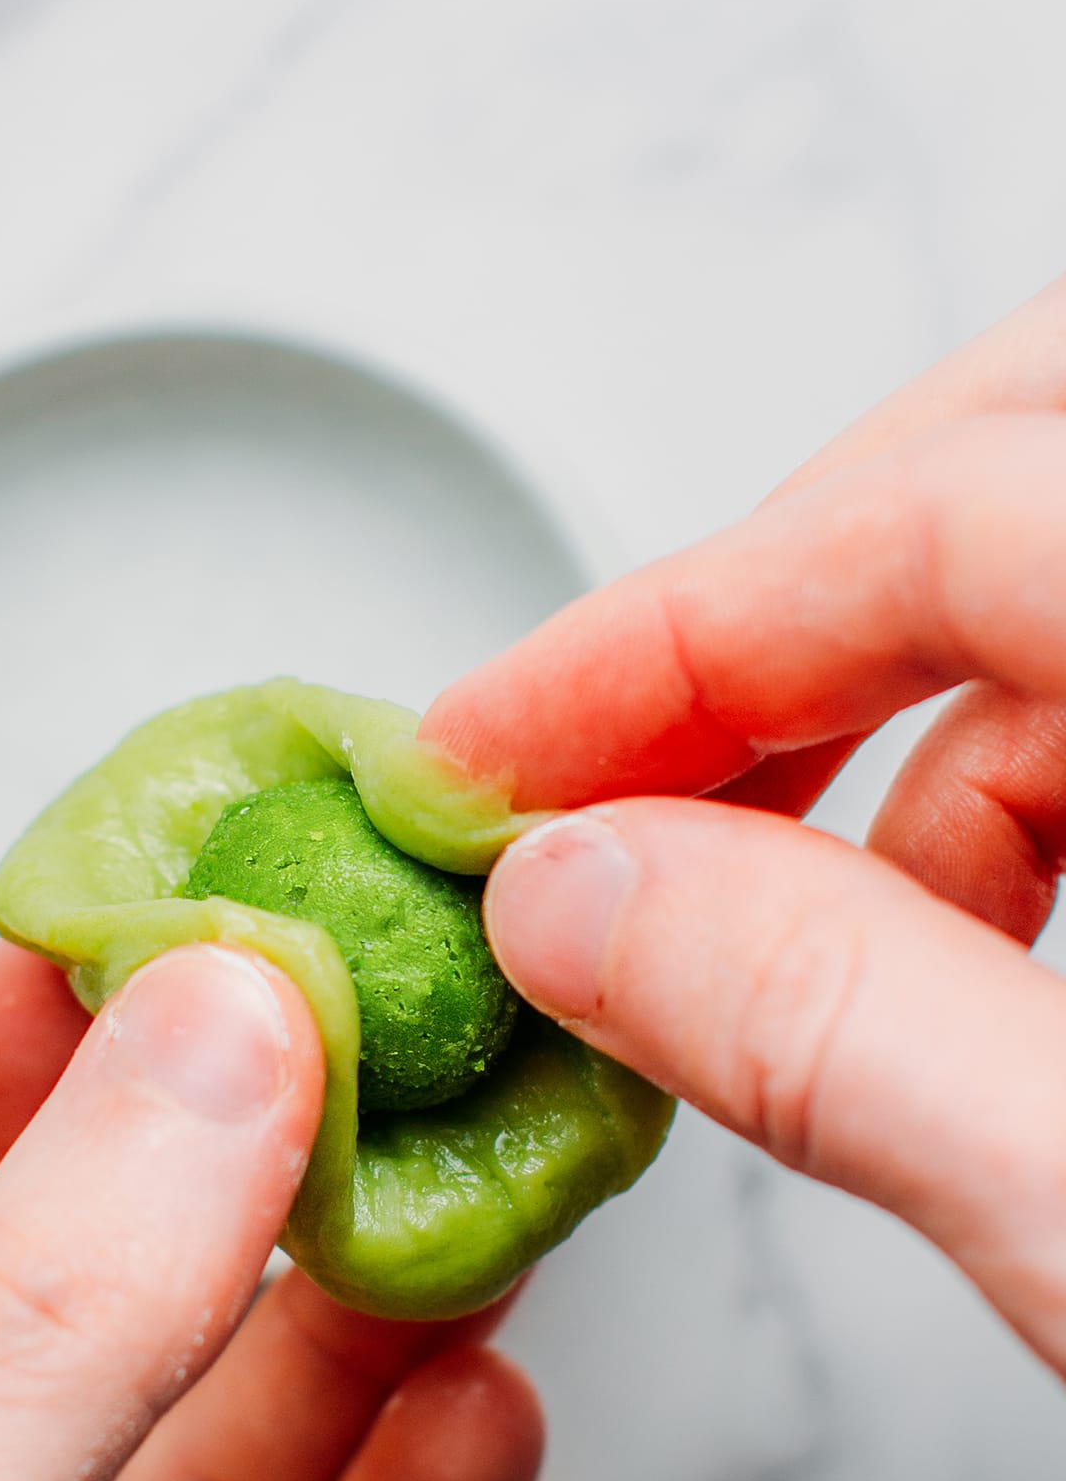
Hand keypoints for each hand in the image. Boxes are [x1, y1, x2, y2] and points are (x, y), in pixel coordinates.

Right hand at [426, 273, 1065, 1375]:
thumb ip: (838, 1034)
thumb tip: (582, 909)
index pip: (946, 525)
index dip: (664, 640)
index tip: (472, 770)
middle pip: (1006, 446)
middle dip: (771, 603)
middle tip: (601, 775)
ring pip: (1051, 554)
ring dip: (878, 715)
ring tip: (759, 923)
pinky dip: (996, 777)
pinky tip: (930, 938)